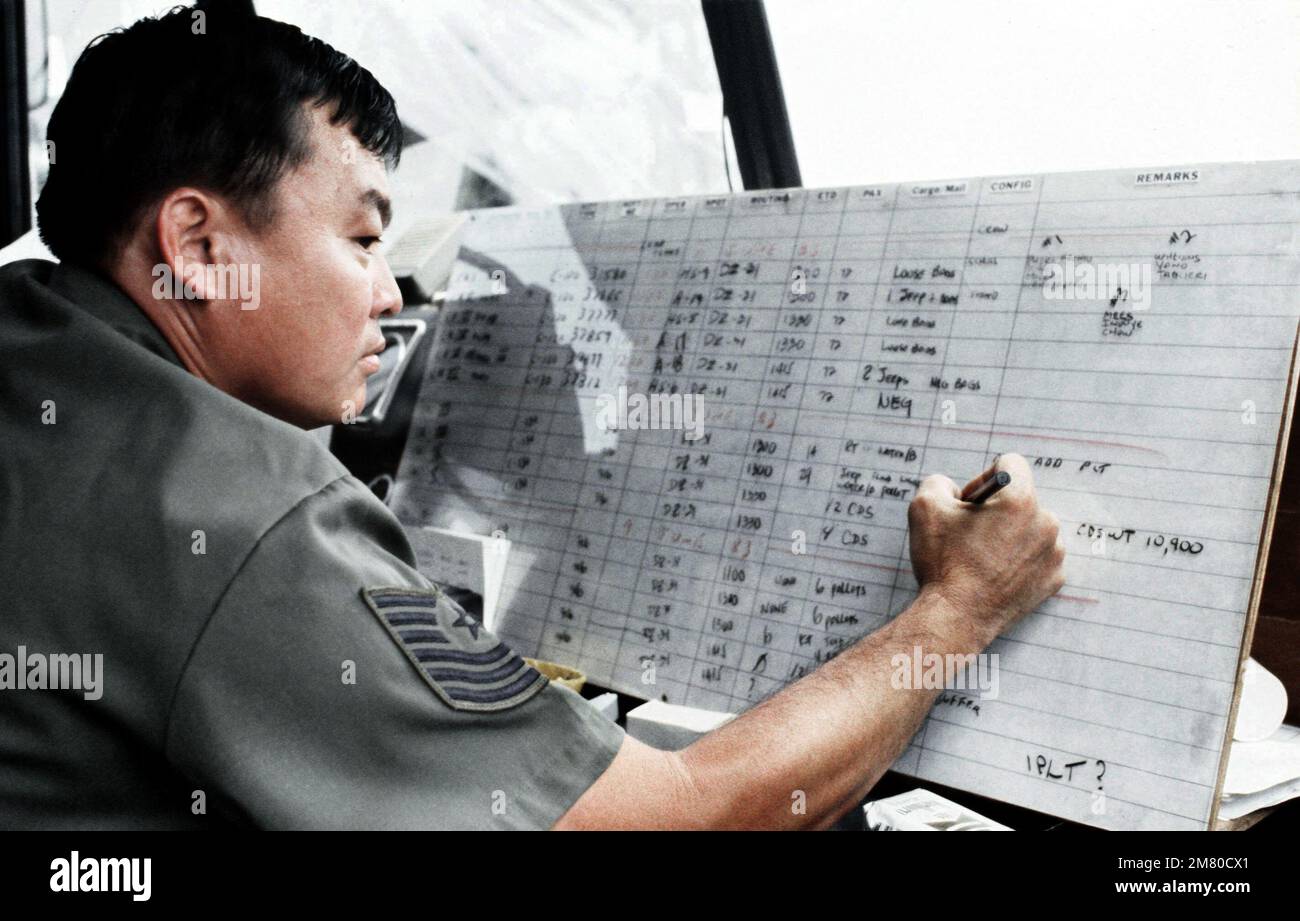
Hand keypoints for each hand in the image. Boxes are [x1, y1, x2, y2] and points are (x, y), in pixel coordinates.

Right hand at [907, 453, 1065, 645]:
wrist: (956, 617)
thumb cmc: (942, 562)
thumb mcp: (925, 506)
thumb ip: (940, 482)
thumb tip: (955, 491)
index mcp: (1020, 499)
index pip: (1011, 463)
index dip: (982, 478)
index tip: (967, 503)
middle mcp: (1046, 523)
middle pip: (1021, 498)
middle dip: (996, 510)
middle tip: (969, 534)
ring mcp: (1053, 554)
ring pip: (1031, 528)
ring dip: (1008, 535)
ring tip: (981, 557)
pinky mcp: (1054, 579)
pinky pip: (1037, 556)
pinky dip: (1018, 560)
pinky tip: (995, 573)